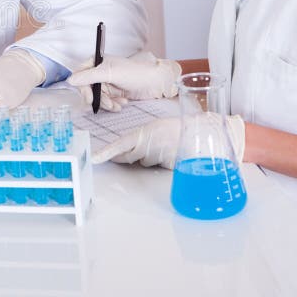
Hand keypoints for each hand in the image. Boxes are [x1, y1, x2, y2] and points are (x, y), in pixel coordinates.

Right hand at [67, 51, 181, 111]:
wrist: (156, 82)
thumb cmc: (135, 72)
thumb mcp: (110, 73)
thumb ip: (89, 76)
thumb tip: (70, 80)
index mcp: (96, 62)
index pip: (80, 74)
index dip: (82, 87)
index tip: (88, 97)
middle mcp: (99, 72)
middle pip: (87, 89)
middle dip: (97, 98)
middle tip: (106, 104)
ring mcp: (106, 83)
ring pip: (97, 97)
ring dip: (106, 103)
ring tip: (117, 105)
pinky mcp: (114, 92)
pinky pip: (106, 101)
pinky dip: (113, 105)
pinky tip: (122, 104)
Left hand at [92, 115, 245, 169]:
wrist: (203, 134)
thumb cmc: (178, 128)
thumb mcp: (155, 128)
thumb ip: (140, 140)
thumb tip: (126, 152)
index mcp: (143, 134)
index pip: (119, 145)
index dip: (105, 153)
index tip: (94, 159)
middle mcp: (148, 148)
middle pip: (128, 157)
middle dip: (129, 154)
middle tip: (143, 145)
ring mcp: (158, 159)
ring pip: (144, 162)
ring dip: (149, 156)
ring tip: (164, 146)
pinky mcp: (167, 167)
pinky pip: (156, 166)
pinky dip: (160, 161)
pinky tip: (170, 153)